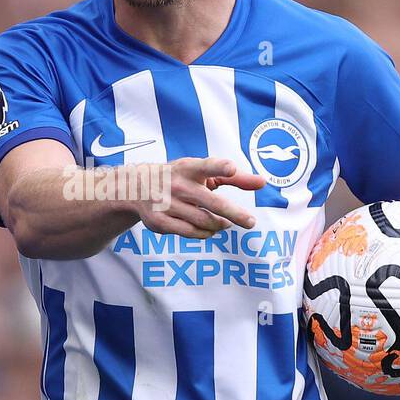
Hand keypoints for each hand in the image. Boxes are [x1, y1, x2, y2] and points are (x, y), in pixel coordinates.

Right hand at [136, 157, 265, 237]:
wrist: (137, 188)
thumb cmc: (179, 177)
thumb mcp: (202, 172)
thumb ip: (234, 177)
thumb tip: (263, 182)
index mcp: (189, 168)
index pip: (207, 165)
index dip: (220, 167)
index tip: (231, 168)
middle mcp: (178, 185)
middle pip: (212, 203)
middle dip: (234, 213)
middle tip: (251, 222)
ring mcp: (167, 204)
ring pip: (204, 221)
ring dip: (220, 225)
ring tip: (226, 223)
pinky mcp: (160, 222)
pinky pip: (191, 232)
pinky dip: (205, 233)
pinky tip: (210, 230)